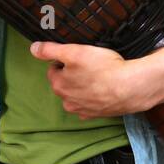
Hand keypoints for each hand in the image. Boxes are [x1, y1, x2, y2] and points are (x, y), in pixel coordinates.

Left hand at [29, 40, 152, 117]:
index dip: (65, 60)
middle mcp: (67, 101)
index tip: (78, 56)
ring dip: (82, 87)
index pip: (54, 69)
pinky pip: (90, 105)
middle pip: (64, 83)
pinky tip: (103, 90)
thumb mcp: (74, 52)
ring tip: (98, 76)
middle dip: (73, 74)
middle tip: (89, 65)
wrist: (130, 87)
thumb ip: (50, 50)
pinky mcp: (97, 115)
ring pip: (76, 95)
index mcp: (59, 85)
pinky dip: (94, 98)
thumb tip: (33, 48)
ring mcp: (82, 110)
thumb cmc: (103, 68)